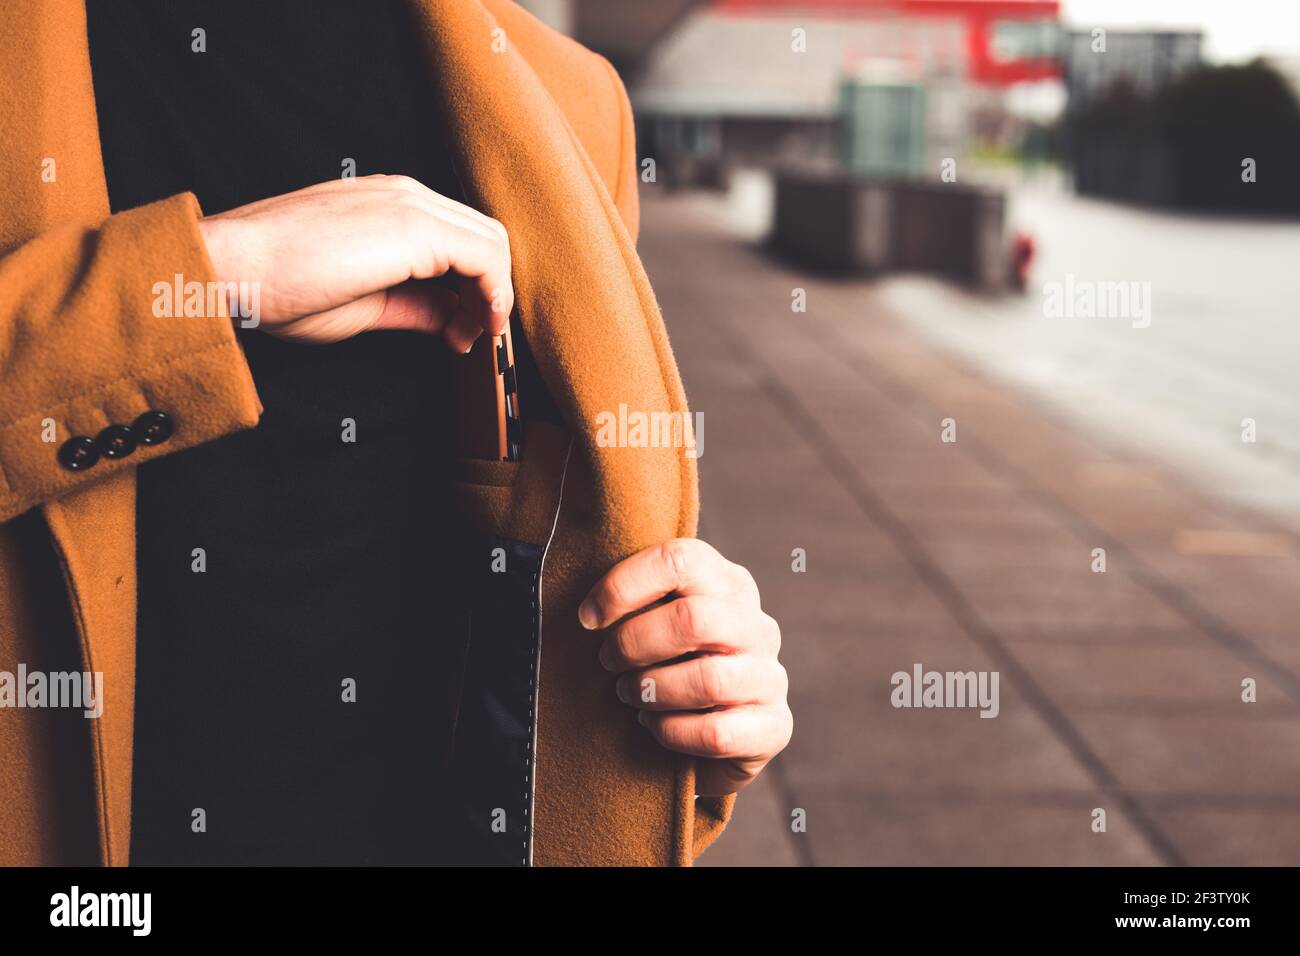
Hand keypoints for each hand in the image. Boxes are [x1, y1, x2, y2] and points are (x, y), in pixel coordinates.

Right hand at [196, 174, 511, 348]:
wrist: (230, 268)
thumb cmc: (276, 284)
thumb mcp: (365, 302)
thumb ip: (416, 305)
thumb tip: (453, 318)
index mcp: (389, 204)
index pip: (460, 235)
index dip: (477, 286)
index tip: (463, 330)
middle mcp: (405, 196)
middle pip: (484, 235)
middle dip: (492, 291)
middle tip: (476, 336)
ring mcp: (410, 206)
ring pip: (491, 242)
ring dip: (496, 295)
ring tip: (477, 336)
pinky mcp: (413, 227)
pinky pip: (485, 256)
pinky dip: (494, 293)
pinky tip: (479, 325)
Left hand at [580, 539, 791, 795]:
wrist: (705, 735)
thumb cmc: (665, 665)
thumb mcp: (652, 622)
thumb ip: (629, 602)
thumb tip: (586, 610)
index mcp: (728, 584)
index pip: (680, 560)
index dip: (624, 585)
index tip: (587, 618)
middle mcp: (757, 625)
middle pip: (695, 618)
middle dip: (635, 643)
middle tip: (608, 661)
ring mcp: (771, 676)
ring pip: (708, 679)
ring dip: (653, 690)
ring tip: (630, 695)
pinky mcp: (774, 727)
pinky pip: (717, 733)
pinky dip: (672, 732)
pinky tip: (655, 726)